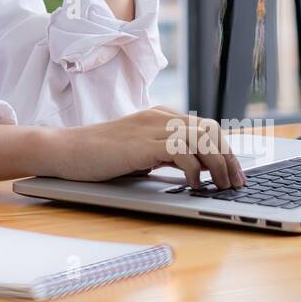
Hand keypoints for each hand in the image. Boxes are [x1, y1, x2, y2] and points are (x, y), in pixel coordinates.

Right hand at [42, 106, 246, 188]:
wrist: (66, 150)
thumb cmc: (99, 154)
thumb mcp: (139, 150)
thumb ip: (164, 152)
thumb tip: (195, 168)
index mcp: (160, 116)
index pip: (207, 126)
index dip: (225, 150)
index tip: (234, 173)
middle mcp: (160, 117)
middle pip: (211, 130)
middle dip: (228, 158)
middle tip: (234, 183)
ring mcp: (151, 128)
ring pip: (202, 139)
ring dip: (217, 165)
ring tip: (220, 186)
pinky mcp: (142, 144)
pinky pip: (182, 152)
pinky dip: (194, 170)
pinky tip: (193, 185)